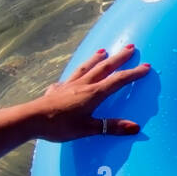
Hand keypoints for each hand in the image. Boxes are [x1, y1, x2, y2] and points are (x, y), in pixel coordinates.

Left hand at [23, 46, 150, 139]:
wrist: (30, 119)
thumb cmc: (59, 125)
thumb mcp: (87, 128)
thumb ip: (111, 127)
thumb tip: (136, 127)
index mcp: (94, 93)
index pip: (118, 80)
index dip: (133, 73)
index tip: (146, 66)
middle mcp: (83, 85)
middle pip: (104, 68)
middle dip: (119, 58)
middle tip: (130, 47)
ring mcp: (69, 85)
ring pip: (86, 68)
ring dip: (96, 59)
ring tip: (103, 50)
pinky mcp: (57, 89)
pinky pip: (69, 78)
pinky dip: (75, 74)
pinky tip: (71, 77)